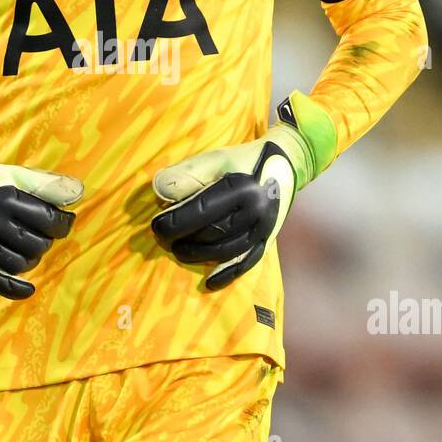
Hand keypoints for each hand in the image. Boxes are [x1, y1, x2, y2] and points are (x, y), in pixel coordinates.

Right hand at [0, 158, 82, 299]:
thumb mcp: (16, 175)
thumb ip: (48, 184)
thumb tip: (79, 194)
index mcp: (5, 199)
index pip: (48, 220)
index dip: (63, 223)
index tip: (65, 221)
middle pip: (36, 244)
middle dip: (46, 240)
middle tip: (43, 232)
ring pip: (20, 263)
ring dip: (33, 258)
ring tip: (31, 247)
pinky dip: (13, 288)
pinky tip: (29, 289)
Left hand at [151, 134, 297, 290]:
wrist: (285, 163)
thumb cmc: (241, 160)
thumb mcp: (212, 159)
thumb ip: (184, 175)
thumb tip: (162, 198)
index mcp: (241, 188)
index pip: (199, 212)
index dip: (174, 222)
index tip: (156, 226)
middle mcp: (257, 211)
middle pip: (211, 234)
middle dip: (182, 239)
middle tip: (164, 238)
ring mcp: (264, 229)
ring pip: (225, 252)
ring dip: (198, 255)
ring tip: (180, 250)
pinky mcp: (268, 240)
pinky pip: (247, 263)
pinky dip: (227, 274)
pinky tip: (209, 282)